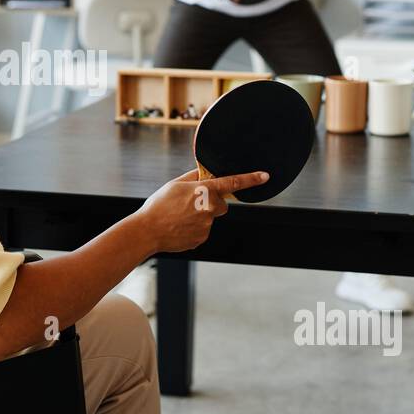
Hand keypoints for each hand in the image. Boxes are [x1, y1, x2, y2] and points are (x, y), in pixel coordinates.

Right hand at [134, 168, 268, 254]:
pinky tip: (179, 227)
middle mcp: (209, 208)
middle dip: (211, 203)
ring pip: (210, 218)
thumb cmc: (159, 205)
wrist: (147, 231)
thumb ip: (193, 178)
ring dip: (199, 216)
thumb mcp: (174, 184)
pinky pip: (202, 230)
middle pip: (221, 204)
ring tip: (179, 217)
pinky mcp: (202, 238)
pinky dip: (194, 228)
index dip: (250, 179)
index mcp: (204, 191)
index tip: (265, 176)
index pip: (232, 183)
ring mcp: (207, 225)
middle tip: (190, 203)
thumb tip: (204, 174)